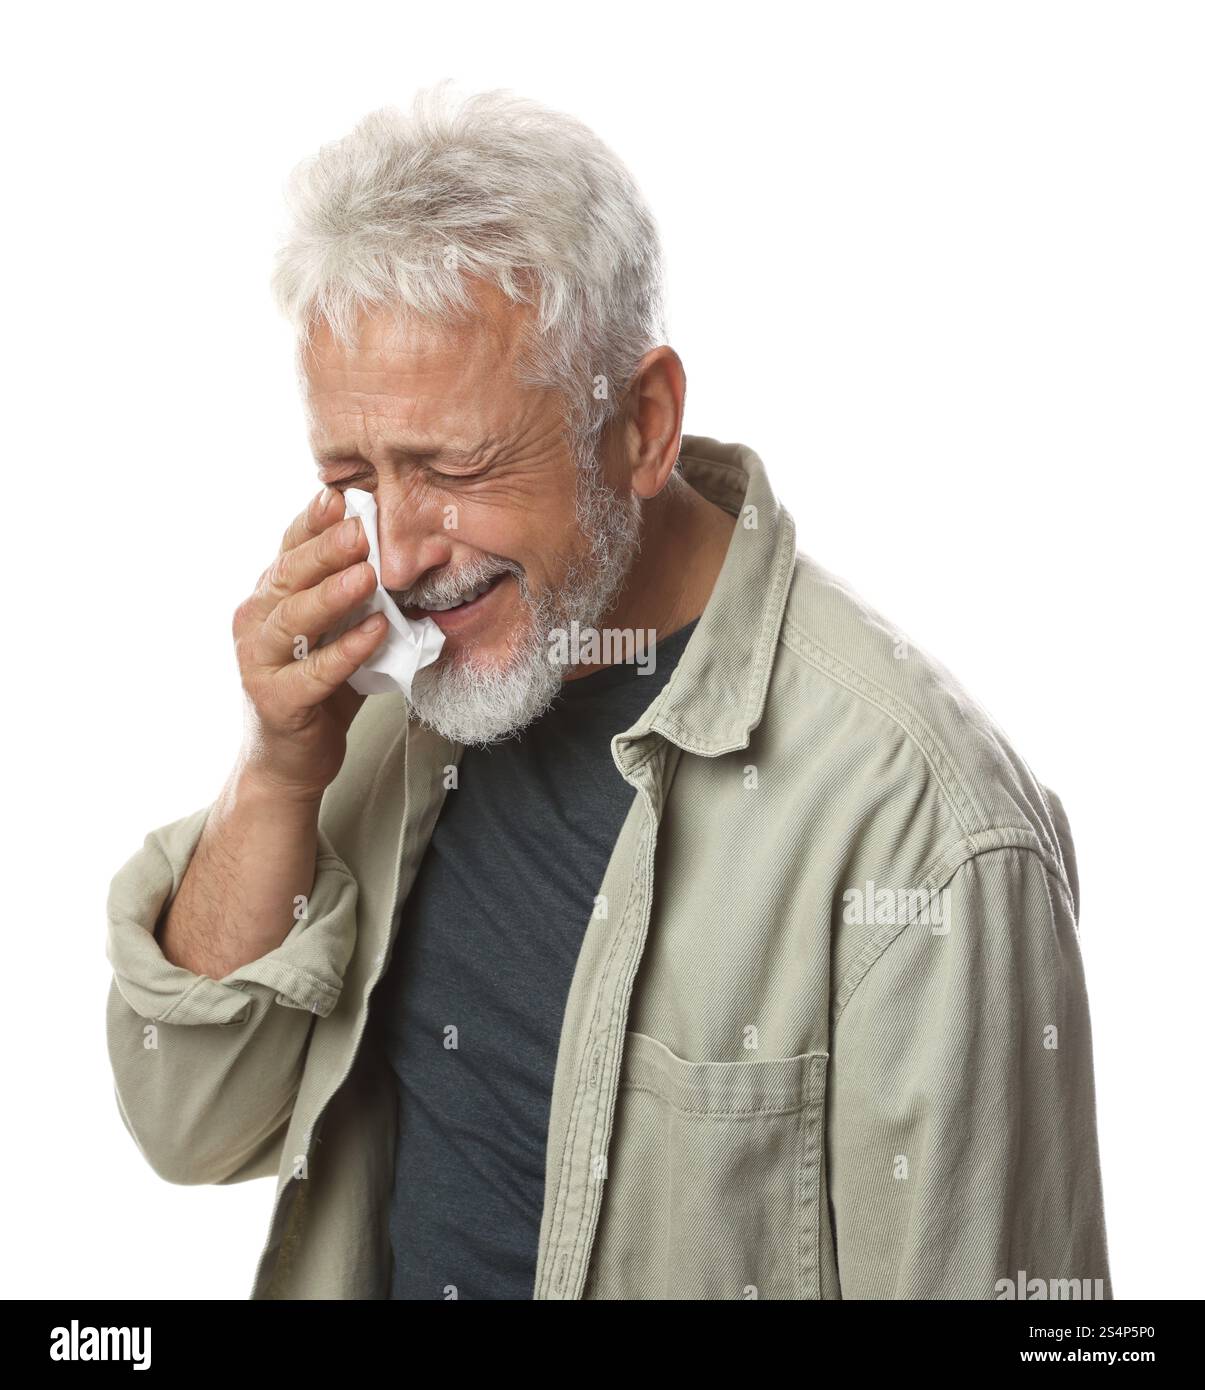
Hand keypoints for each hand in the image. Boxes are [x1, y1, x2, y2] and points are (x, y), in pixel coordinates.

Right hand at [231, 486, 388, 800]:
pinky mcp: (277, 700)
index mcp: (270, 598)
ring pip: (295, 618)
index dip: (312, 522)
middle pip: (290, 575)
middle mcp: (256, 622)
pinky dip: (347, 650)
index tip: (338, 495)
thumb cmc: (318, 689)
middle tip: (360, 527)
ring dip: (333, 593)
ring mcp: (260, 661)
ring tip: (368, 574)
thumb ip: (355, 598)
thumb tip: (403, 557)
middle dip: (325, 548)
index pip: (290, 549)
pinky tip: (376, 631)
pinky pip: (315, 671)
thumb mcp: (335, 632)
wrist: (291, 761)